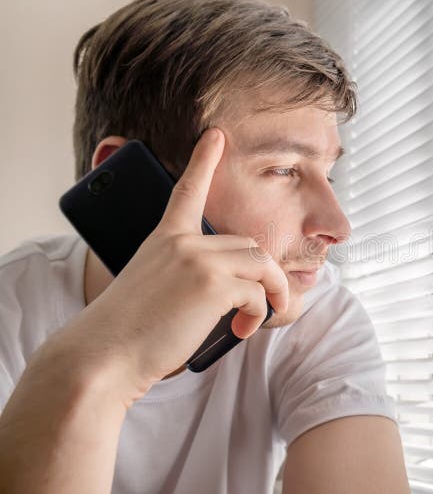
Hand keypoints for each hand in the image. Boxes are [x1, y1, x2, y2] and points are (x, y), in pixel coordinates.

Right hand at [62, 128, 288, 398]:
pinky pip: (258, 292)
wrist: (101, 357)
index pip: (187, 191)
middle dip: (262, 275)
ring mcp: (198, 261)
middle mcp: (183, 242)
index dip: (204, 161)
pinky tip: (239, 329)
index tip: (216, 136)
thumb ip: (184, 275)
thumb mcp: (153, 288)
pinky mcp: (212, 285)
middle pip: (248, 244)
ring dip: (269, 291)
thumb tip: (227, 290)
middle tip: (254, 307)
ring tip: (253, 317)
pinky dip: (258, 313)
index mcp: (164, 238)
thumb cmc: (125, 332)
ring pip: (261, 263)